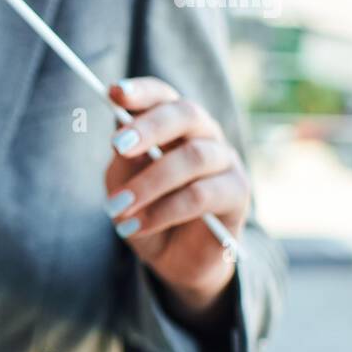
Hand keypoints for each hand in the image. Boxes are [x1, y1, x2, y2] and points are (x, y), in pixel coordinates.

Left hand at [103, 78, 248, 318]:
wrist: (175, 260)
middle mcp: (204, 135)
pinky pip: (201, 195)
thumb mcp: (123, 186)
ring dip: (149, 183)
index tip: (113, 93)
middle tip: (117, 146)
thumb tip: (120, 135)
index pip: (163, 95)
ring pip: (194, 157)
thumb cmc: (147, 212)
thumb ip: (124, 161)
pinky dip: (163, 211)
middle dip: (149, 127)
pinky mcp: (237, 193)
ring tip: (116, 207)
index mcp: (173, 126)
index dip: (142, 91)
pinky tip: (135, 227)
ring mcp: (225, 161)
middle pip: (186, 114)